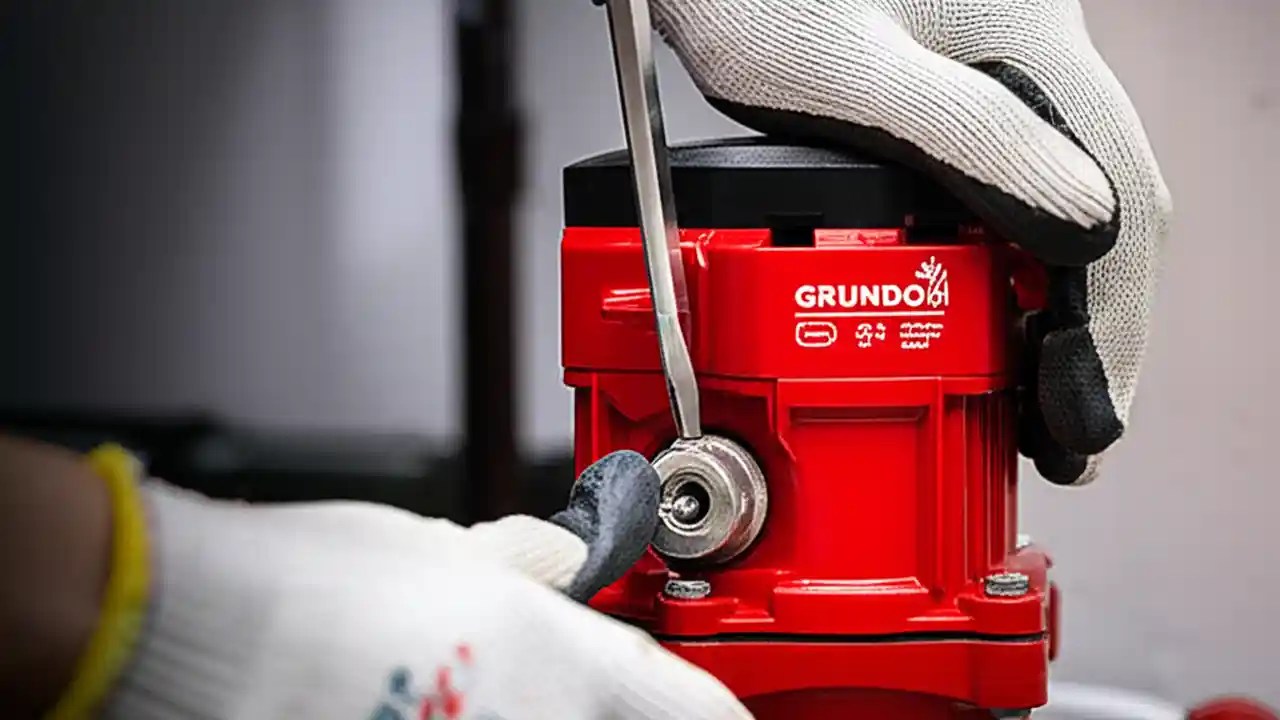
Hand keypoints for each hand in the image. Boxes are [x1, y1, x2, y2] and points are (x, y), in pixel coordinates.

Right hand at [100, 450, 749, 719]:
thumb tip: (555, 562)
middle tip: (551, 687)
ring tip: (474, 694)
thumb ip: (521, 565)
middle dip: (608, 715)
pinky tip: (426, 712)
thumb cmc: (307, 585)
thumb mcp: (442, 550)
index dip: (719, 714)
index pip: (692, 709)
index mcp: (563, 664)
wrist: (190, 634)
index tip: (725, 716)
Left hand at [651, 0, 1171, 485]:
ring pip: (1070, 196)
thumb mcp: (844, 72)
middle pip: (1110, 211)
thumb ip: (967, 139)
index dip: (1110, 331)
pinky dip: (1018, 251)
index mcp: (1030, 53)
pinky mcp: (962, 77)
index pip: (1117, 211)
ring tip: (1031, 384)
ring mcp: (1001, 66)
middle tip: (1058, 425)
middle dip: (1095, 331)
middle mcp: (1035, 56)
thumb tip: (1083, 233)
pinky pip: (1021, 175)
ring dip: (1061, 297)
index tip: (1081, 420)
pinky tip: (991, 295)